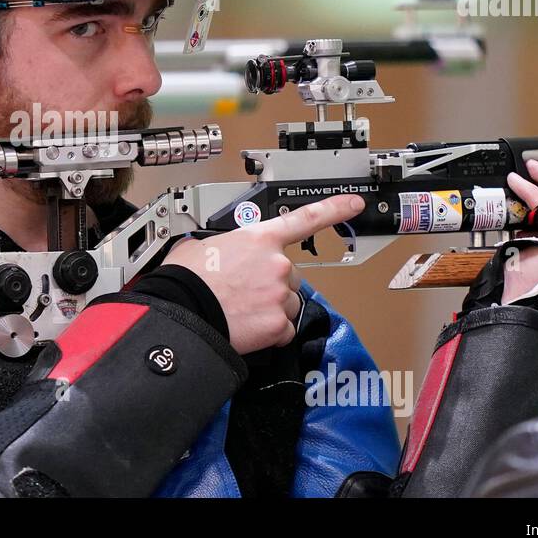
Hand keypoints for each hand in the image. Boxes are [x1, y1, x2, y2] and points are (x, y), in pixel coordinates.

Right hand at [163, 194, 364, 354]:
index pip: (305, 218)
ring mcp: (280, 294)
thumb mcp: (199, 246)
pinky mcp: (279, 324)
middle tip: (244, 292)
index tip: (354, 205)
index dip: (335, 209)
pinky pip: (283, 330)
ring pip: (288, 304)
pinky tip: (246, 328)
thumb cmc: (186, 280)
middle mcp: (277, 264)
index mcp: (259, 238)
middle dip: (272, 285)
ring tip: (241, 310)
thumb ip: (219, 245)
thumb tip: (209, 250)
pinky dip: (268, 333)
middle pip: (289, 276)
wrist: (182, 312)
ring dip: (270, 309)